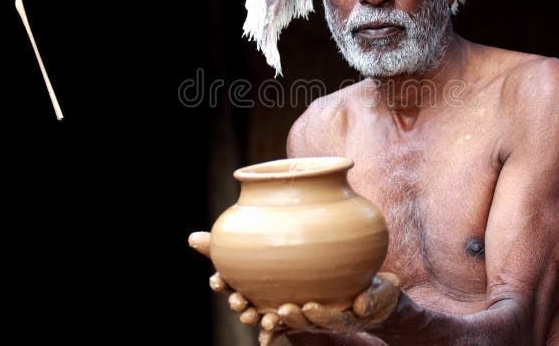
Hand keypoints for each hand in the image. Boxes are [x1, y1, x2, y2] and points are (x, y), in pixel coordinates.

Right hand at [188, 231, 400, 344]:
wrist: (368, 289)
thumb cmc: (309, 272)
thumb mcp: (272, 253)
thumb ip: (234, 246)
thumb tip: (191, 239)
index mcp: (275, 296)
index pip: (246, 296)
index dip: (231, 291)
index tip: (217, 280)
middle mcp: (295, 309)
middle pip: (271, 314)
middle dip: (256, 312)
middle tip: (247, 305)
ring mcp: (323, 313)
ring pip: (309, 319)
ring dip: (302, 317)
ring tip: (296, 306)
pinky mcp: (355, 311)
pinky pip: (354, 312)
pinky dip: (357, 306)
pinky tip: (357, 303)